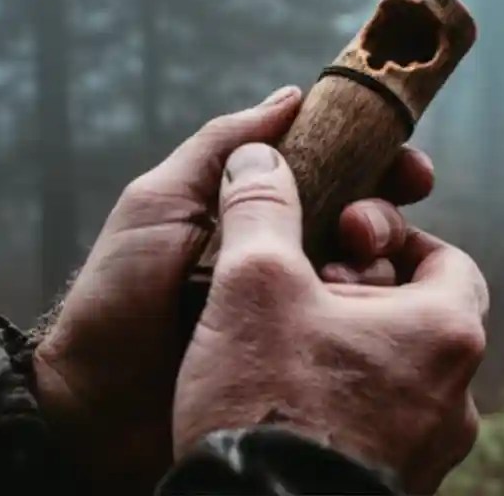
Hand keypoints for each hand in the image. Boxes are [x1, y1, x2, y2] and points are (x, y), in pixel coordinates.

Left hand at [32, 86, 436, 489]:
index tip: (409, 168)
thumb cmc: (117, 298)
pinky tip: (354, 320)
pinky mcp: (302, 365)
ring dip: (375, 271)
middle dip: (383, 219)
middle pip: (366, 229)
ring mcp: (298, 317)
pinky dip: (365, 324)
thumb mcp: (160, 203)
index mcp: (258, 218)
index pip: (336, 179)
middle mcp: (287, 263)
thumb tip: (293, 97)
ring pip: (370, 284)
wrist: (95, 406)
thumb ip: (221, 147)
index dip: (379, 168)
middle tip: (367, 231)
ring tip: (345, 278)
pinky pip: (352, 340)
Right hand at [173, 142, 487, 493]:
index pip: (445, 258)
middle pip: (422, 315)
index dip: (389, 236)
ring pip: (403, 374)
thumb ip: (261, 208)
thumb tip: (258, 155)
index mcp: (445, 333)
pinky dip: (350, 402)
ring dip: (355, 347)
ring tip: (290, 344)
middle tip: (307, 289)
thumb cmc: (266, 404)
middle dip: (364, 290)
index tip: (338, 238)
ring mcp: (432, 452)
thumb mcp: (254, 284)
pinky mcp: (398, 489)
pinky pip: (387, 425)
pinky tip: (291, 401)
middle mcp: (457, 396)